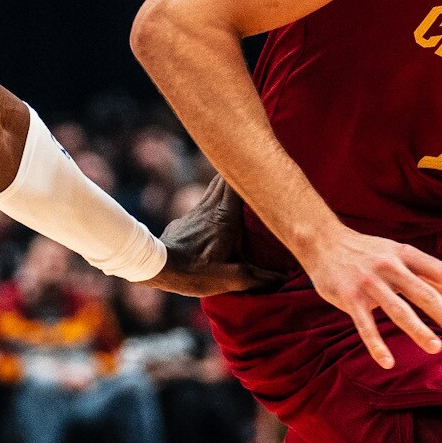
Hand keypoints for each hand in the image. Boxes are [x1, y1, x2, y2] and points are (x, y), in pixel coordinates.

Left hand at [156, 173, 286, 297]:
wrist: (157, 268)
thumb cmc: (194, 271)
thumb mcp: (230, 279)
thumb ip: (258, 278)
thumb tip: (284, 280)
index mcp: (226, 217)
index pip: (240, 181)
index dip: (253, 169)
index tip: (268, 162)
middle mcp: (212, 207)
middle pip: (229, 176)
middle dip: (243, 168)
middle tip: (261, 165)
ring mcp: (198, 210)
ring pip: (217, 184)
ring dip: (231, 179)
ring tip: (246, 179)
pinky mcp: (189, 217)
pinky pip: (208, 197)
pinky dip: (219, 193)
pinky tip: (223, 204)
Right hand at [305, 222, 441, 368]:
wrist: (323, 242)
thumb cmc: (366, 252)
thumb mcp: (398, 254)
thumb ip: (425, 273)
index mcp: (406, 255)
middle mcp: (390, 267)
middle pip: (424, 292)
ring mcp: (369, 284)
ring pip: (398, 310)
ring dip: (418, 330)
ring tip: (435, 348)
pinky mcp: (350, 299)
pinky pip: (365, 326)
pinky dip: (377, 346)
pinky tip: (388, 363)